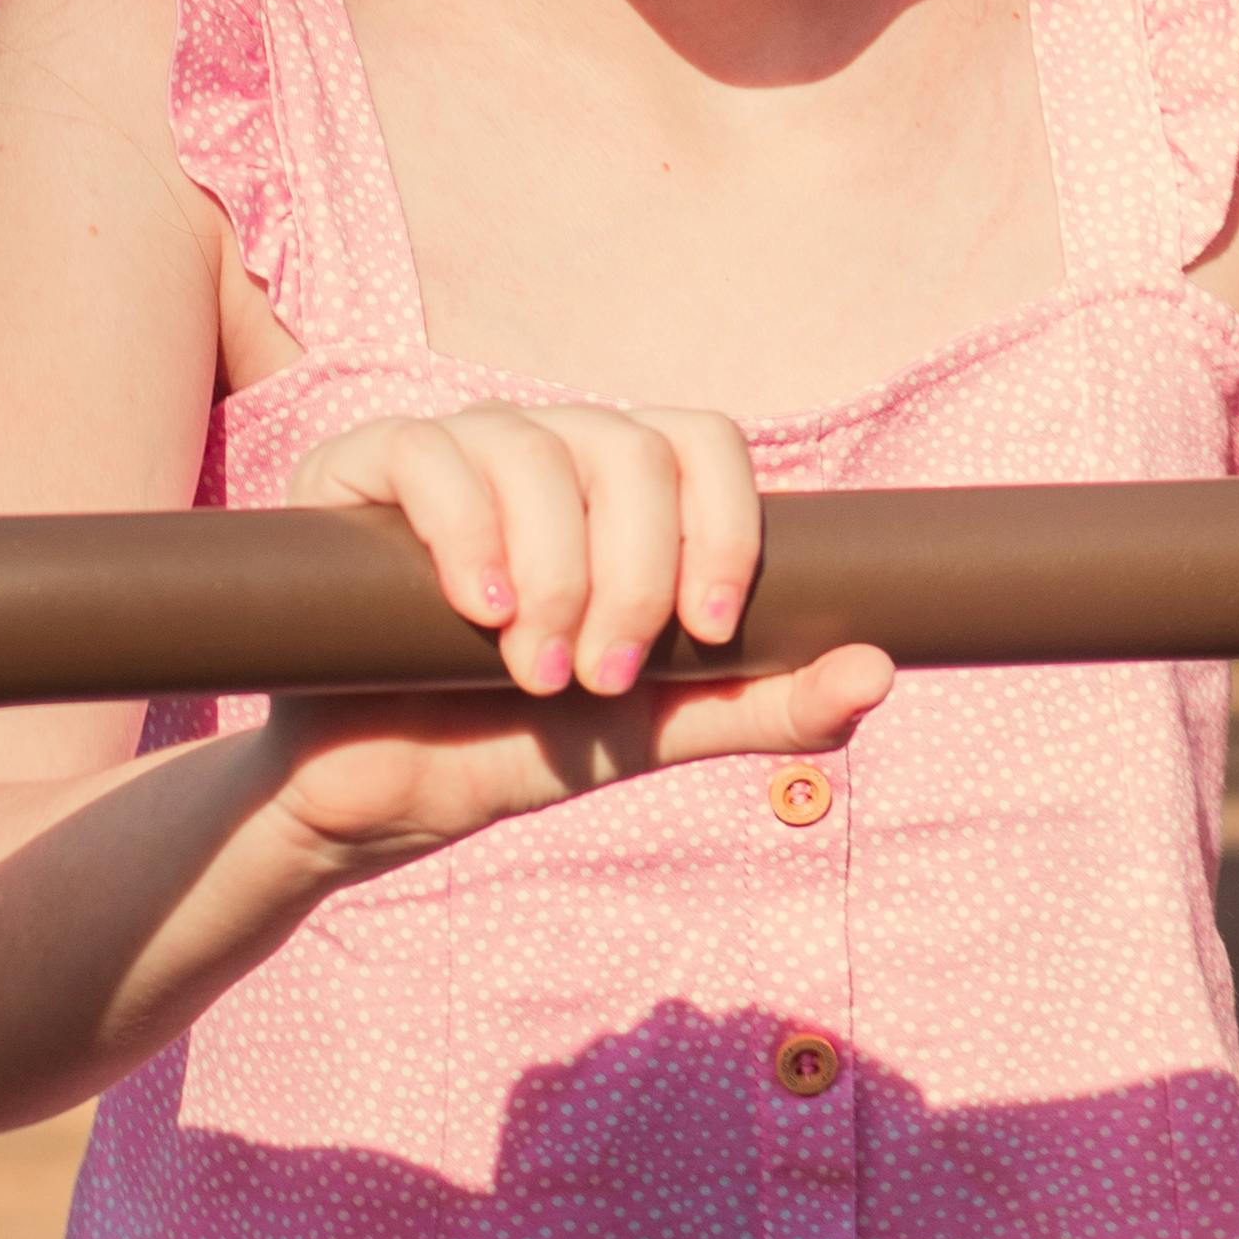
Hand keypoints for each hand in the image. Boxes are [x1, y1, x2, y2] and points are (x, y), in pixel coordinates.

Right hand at [260, 400, 891, 870]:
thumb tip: (879, 668)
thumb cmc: (514, 745)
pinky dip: (468, 532)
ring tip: (535, 675)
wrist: (377, 797)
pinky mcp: (359, 467)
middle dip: (635, 576)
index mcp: (620, 493)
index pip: (701, 442)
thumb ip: (766, 704)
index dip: (724, 525)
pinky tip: (481, 611)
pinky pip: (431, 454)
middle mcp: (544, 449)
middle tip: (606, 679)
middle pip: (630, 449)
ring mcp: (453, 450)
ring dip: (556, 575)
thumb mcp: (656, 730)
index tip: (712, 629)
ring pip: (537, 452)